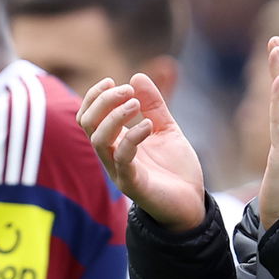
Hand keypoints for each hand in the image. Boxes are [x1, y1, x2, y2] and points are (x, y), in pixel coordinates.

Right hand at [77, 72, 205, 230]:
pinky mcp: (132, 184)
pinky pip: (122, 158)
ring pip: (98, 140)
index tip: (112, 81)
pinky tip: (148, 126)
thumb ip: (154, 105)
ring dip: (114, 116)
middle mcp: (111, 156)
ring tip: (134, 103)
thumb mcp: (166, 128)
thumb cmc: (175, 169)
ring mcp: (119, 171)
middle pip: (87, 124)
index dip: (94, 96)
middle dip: (102, 101)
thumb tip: (137, 76)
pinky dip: (132, 137)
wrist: (192, 203)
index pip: (88, 116)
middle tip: (126, 90)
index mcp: (115, 142)